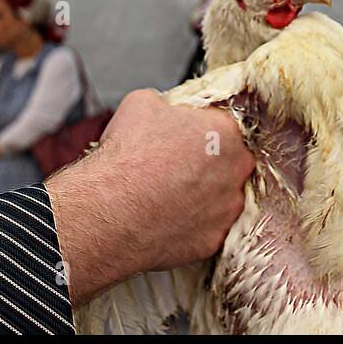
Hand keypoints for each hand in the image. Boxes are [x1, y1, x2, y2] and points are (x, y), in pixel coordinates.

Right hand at [45, 88, 253, 305]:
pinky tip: (166, 219)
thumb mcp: (142, 103)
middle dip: (206, 164)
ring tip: (167, 196)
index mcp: (224, 131)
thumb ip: (168, 106)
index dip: (200, 132)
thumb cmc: (125, 159)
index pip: (223, 126)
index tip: (184, 140)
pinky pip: (207, 229)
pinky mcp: (214, 240)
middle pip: (229, 162)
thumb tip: (167, 111)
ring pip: (222, 198)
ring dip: (202, 196)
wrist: (107, 211)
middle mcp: (235, 169)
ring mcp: (227, 208)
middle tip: (175, 168)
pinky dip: (191, 225)